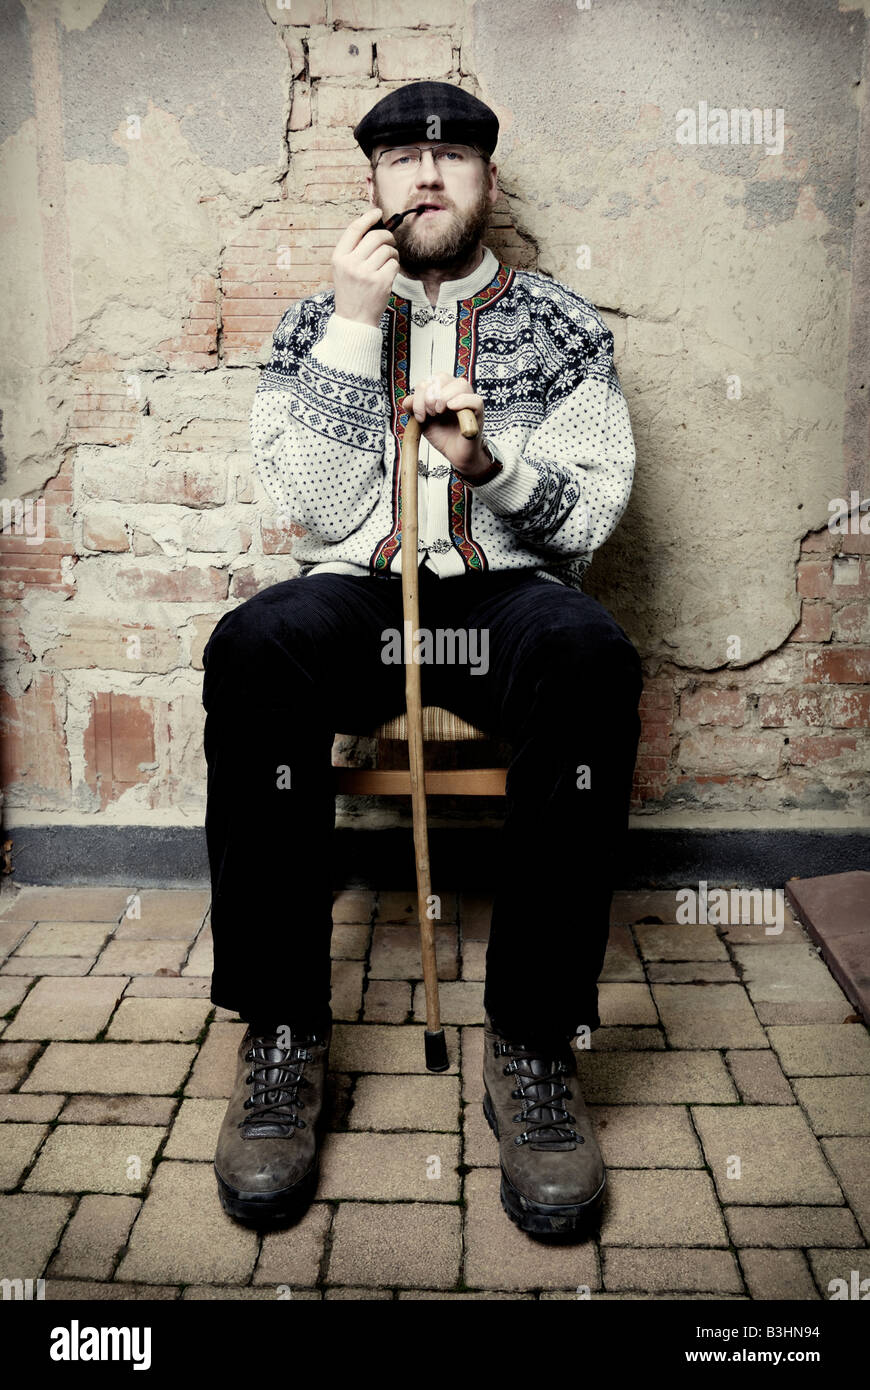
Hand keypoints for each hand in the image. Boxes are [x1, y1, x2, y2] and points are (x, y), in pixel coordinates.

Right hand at [331, 206, 399, 326]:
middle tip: (390, 242)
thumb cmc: (351, 292)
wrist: (354, 320)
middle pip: (375, 236)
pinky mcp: (380, 282)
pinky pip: (394, 264)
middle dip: (387, 236)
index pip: (354, 229)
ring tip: (388, 261)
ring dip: (392, 253)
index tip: (378, 212)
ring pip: (387, 250)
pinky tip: (388, 273)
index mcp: (339, 258)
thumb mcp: (343, 269)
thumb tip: (374, 227)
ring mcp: (366, 273)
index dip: (368, 217)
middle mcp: (351, 264)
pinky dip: (394, 266)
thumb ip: (354, 250)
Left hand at [400, 373, 489, 475]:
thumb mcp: (422, 421)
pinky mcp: (478, 412)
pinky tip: (452, 407)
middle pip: (442, 377)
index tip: (420, 416)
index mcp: (442, 391)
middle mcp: (456, 392)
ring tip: (439, 413)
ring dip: (444, 397)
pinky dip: (462, 401)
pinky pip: (475, 400)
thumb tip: (407, 401)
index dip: (419, 395)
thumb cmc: (443, 435)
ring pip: (460, 384)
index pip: (429, 380)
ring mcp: (468, 400)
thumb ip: (413, 409)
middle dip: (430, 395)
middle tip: (430, 413)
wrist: (455, 454)